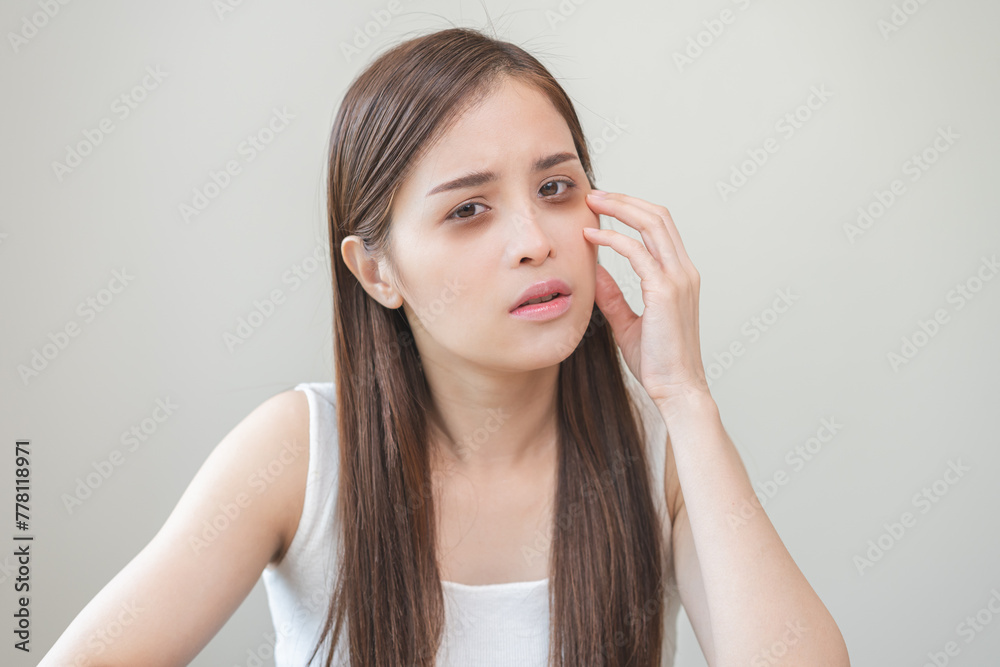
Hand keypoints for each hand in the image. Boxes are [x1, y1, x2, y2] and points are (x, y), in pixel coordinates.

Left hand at [582, 190, 708, 406]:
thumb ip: (614, 296)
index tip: (602, 206)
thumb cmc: (657, 362)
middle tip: (593, 195)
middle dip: (624, 200)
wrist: (677, 389)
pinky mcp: (665, 292)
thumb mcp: (629, 323)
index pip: (659, 227)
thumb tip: (595, 272)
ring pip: (652, 224)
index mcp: (680, 276)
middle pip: (657, 216)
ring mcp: (678, 279)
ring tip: (591, 204)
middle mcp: (684, 272)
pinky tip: (591, 237)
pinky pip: (637, 253)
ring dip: (619, 208)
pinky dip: (613, 239)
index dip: (632, 210)